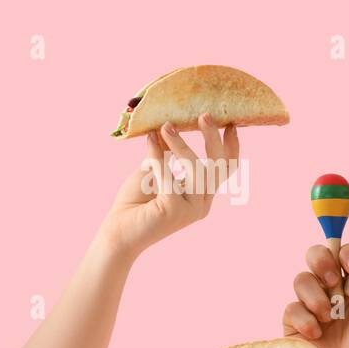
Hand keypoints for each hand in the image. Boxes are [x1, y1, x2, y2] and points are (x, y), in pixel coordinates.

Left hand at [99, 113, 238, 258]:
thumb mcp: (154, 172)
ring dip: (181, 146)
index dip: (231, 147)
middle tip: (206, 115)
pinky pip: (169, 176)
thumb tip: (169, 125)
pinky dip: (157, 157)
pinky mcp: (174, 211)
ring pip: (197, 171)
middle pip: (218, 168)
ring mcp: (191, 210)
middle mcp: (202, 204)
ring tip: (166, 127)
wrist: (117, 232)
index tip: (231, 123)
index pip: (225, 170)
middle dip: (213, 140)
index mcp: (202, 195)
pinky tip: (149, 142)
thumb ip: (166, 156)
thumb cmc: (135, 202)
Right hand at [283, 243, 348, 347]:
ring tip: (329, 317)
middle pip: (316, 254)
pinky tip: (317, 334)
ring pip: (302, 279)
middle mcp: (331, 288)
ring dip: (316, 296)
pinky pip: (291, 307)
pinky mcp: (293, 321)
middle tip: (333, 281)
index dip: (348, 253)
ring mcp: (310, 303)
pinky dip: (305, 319)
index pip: (346, 252)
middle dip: (322, 261)